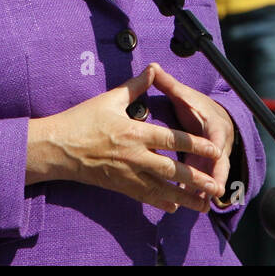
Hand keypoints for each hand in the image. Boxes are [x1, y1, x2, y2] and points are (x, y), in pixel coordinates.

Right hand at [28, 64, 224, 213]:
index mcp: (135, 132)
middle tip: (217, 186)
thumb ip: (135, 87)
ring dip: (185, 197)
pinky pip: (144, 196)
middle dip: (197, 178)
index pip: (172, 139)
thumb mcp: (110, 99)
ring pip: (162, 188)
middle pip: (173, 169)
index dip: (196, 144)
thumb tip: (153, 69)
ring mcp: (127, 174)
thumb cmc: (81, 120)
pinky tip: (174, 206)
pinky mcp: (119, 185)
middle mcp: (135, 156)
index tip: (215, 149)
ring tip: (203, 205)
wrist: (57, 148)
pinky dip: (161, 202)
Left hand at [150, 64, 235, 203]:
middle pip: (220, 163)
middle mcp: (218, 145)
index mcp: (214, 126)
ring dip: (207, 191)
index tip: (216, 155)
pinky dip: (198, 193)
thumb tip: (153, 67)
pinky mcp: (206, 169)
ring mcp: (213, 160)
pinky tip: (190, 205)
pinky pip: (203, 182)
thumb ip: (169, 84)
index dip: (217, 146)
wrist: (214, 117)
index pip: (217, 137)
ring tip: (201, 206)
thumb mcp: (185, 95)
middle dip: (217, 177)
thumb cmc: (197, 106)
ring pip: (212, 177)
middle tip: (214, 192)